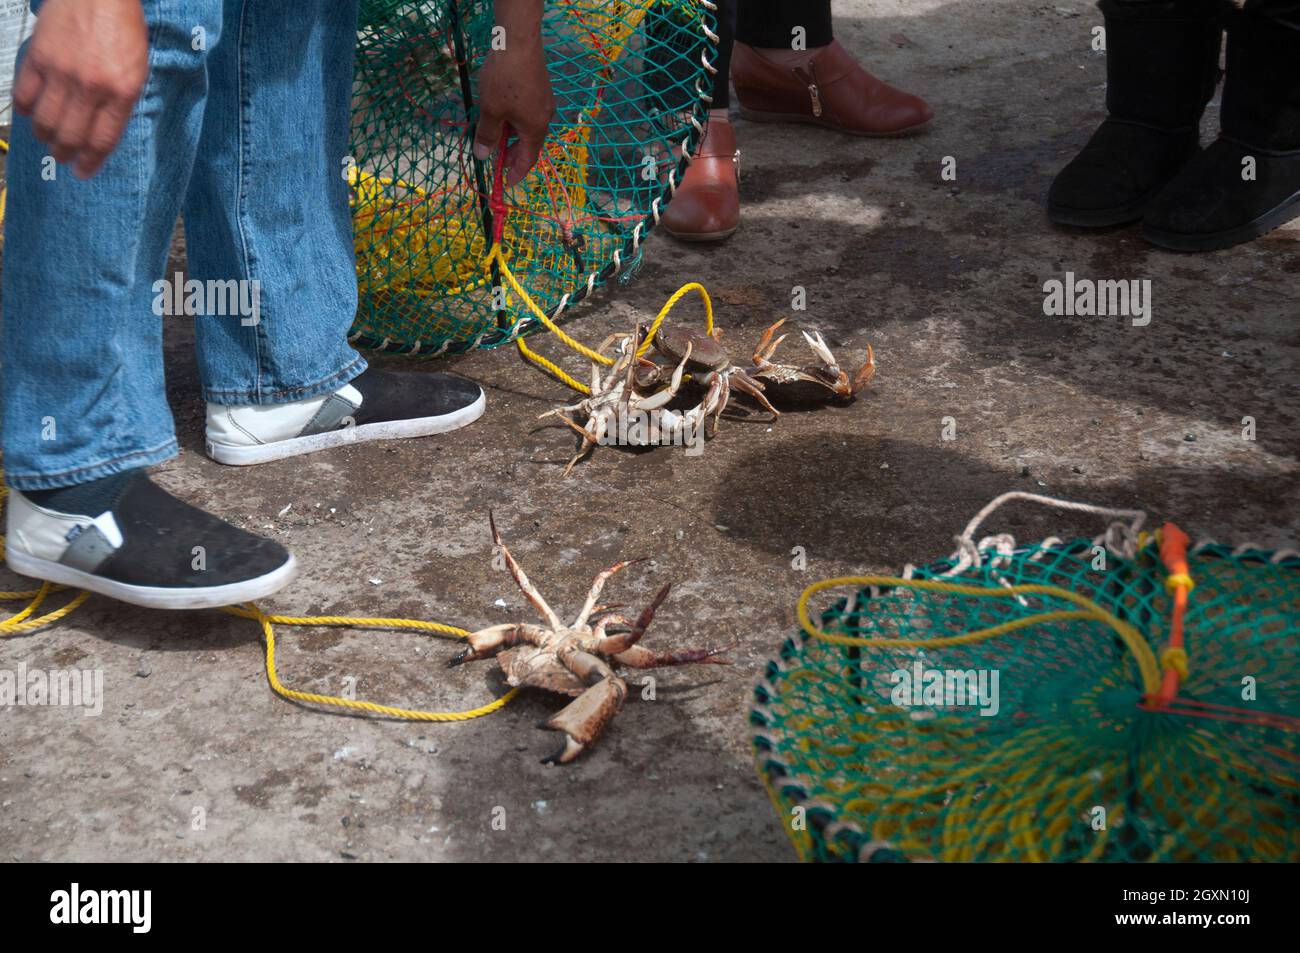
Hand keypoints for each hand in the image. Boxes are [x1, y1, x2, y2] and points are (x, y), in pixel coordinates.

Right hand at [12, 0, 148, 178]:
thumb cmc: (123, 27)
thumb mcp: (138, 70)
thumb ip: (122, 101)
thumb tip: (103, 130)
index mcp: (121, 91)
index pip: (103, 140)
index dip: (91, 162)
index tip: (84, 173)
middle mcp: (90, 86)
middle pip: (71, 136)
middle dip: (66, 154)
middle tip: (63, 159)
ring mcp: (61, 72)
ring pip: (46, 121)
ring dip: (45, 137)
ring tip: (49, 140)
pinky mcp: (39, 57)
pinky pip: (25, 94)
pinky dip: (26, 110)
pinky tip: (31, 114)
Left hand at [473, 2, 553, 187]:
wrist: (518, 40)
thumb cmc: (505, 78)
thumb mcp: (491, 111)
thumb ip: (487, 135)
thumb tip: (482, 157)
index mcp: (536, 129)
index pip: (528, 160)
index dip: (516, 173)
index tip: (505, 183)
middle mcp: (545, 117)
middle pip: (528, 144)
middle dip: (511, 154)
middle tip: (494, 159)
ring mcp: (544, 102)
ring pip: (527, 127)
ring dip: (511, 135)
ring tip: (493, 135)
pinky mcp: (539, 88)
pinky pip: (528, 112)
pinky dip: (515, 120)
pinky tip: (501, 113)